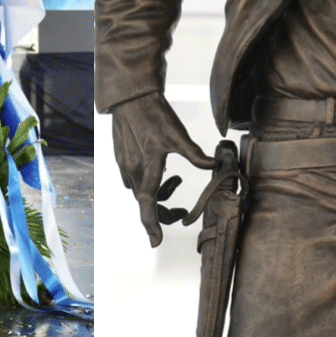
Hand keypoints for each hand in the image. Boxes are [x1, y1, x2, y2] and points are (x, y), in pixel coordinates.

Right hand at [111, 93, 216, 246]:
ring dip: (158, 194)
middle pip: (146, 203)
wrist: (130, 96)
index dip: (152, 224)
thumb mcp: (177, 134)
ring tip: (176, 180)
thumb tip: (214, 164)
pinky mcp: (122, 156)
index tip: (157, 240)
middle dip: (163, 211)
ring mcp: (125, 164)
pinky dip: (148, 181)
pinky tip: (160, 169)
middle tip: (180, 210)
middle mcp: (133, 170)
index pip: (148, 204)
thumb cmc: (153, 113)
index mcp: (147, 167)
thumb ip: (195, 154)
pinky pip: (134, 179)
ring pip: (140, 191)